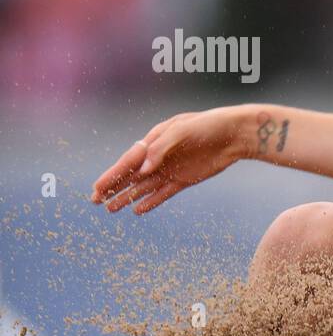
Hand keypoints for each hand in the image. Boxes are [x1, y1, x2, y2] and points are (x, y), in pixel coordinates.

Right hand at [91, 107, 247, 213]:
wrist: (236, 134)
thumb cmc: (208, 125)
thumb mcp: (183, 131)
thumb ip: (161, 149)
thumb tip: (143, 169)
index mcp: (154, 140)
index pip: (128, 161)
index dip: (112, 175)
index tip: (97, 188)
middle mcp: (160, 156)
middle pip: (131, 175)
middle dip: (113, 187)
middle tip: (94, 201)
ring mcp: (172, 168)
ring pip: (144, 186)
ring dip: (128, 197)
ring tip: (110, 209)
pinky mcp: (185, 179)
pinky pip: (164, 193)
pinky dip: (151, 201)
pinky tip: (137, 210)